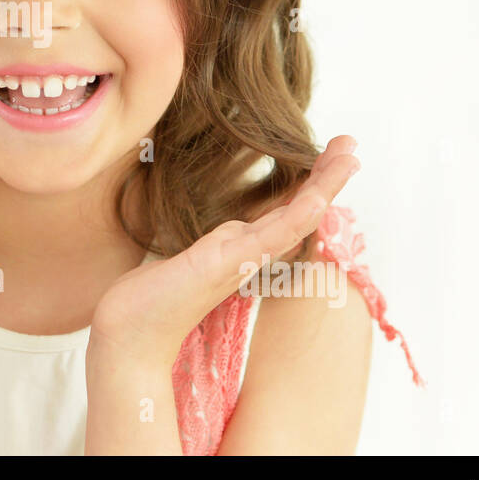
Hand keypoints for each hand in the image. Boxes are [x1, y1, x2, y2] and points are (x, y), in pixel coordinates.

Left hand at [88, 135, 361, 371]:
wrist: (127, 335)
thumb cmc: (152, 300)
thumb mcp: (188, 258)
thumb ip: (215, 246)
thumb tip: (236, 227)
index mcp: (239, 250)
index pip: (283, 211)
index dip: (310, 183)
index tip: (332, 153)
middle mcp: (246, 256)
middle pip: (297, 210)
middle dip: (326, 177)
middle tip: (351, 144)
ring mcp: (239, 262)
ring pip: (292, 220)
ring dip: (323, 188)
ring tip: (349, 158)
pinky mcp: (223, 267)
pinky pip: (267, 239)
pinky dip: (295, 218)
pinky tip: (316, 200)